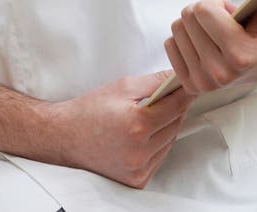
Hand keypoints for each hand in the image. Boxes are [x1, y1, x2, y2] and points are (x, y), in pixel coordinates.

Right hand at [51, 71, 189, 188]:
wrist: (67, 136)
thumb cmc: (91, 108)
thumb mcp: (123, 86)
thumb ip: (154, 82)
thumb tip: (178, 77)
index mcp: (137, 125)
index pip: (175, 106)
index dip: (184, 93)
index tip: (189, 84)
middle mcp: (140, 151)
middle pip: (175, 124)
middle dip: (173, 109)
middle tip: (164, 97)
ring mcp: (139, 169)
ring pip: (169, 142)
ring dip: (166, 127)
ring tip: (147, 116)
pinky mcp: (137, 180)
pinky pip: (159, 158)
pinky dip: (157, 144)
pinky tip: (141, 134)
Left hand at [164, 0, 256, 94]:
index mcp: (240, 56)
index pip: (203, 10)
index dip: (217, 4)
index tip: (231, 13)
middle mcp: (219, 73)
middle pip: (187, 17)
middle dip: (205, 13)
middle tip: (223, 24)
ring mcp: (203, 82)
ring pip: (177, 29)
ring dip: (194, 26)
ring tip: (215, 34)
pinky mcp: (189, 84)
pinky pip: (169, 45)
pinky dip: (184, 39)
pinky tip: (204, 44)